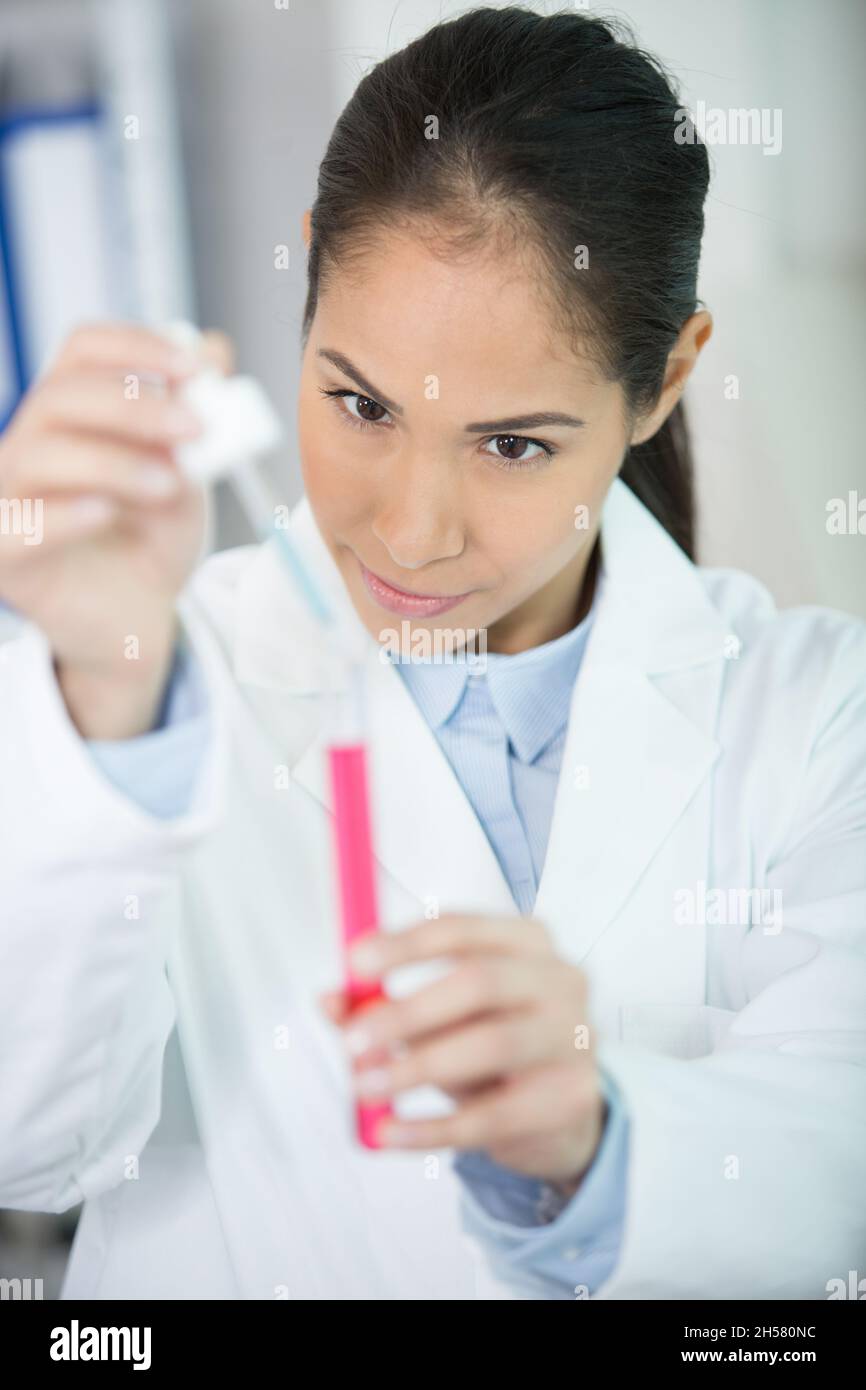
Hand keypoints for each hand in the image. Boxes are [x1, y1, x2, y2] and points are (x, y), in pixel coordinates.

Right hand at [0, 321, 232, 734]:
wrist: (143, 617)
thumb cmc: (153, 537)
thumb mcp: (189, 473)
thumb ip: (197, 418)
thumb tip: (214, 348)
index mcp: (74, 411)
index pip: (84, 350)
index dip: (135, 346)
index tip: (194, 367)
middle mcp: (32, 442)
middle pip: (61, 395)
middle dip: (134, 405)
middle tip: (196, 428)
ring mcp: (10, 497)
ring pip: (38, 454)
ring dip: (113, 461)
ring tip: (169, 485)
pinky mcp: (5, 555)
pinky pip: (19, 525)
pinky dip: (65, 514)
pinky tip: (107, 513)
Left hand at [318, 912, 606, 1189]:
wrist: (558, 1112)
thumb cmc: (491, 1043)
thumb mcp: (438, 1017)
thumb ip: (382, 1004)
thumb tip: (329, 1000)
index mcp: (527, 940)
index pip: (462, 928)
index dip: (406, 944)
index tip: (355, 964)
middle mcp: (560, 979)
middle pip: (481, 982)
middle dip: (409, 1011)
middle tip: (353, 1042)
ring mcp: (575, 1037)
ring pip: (491, 1045)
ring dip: (417, 1067)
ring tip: (367, 1088)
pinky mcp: (571, 1098)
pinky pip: (492, 1115)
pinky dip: (432, 1127)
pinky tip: (391, 1131)